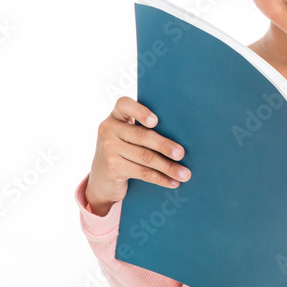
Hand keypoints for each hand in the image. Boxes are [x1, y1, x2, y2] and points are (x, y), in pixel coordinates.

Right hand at [85, 96, 191, 215]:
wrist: (102, 178)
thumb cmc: (124, 151)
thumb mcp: (128, 136)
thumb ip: (144, 130)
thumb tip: (182, 136)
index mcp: (116, 116)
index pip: (124, 104)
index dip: (140, 111)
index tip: (156, 121)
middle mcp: (109, 129)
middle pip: (142, 135)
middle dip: (165, 145)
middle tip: (182, 154)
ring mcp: (108, 148)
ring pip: (145, 157)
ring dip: (168, 167)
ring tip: (184, 174)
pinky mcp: (112, 167)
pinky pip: (143, 172)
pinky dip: (161, 178)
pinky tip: (173, 182)